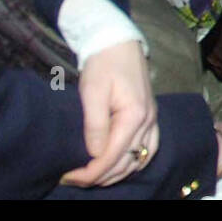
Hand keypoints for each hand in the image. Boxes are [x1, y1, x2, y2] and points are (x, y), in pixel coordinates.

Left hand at [60, 39, 157, 187]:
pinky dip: (134, 162)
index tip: (69, 176)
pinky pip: (148, 149)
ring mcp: (152, 119)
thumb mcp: (93, 91)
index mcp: (135, 115)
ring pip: (139, 160)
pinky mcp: (150, 116)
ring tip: (93, 177)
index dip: (91, 172)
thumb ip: (95, 125)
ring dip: (117, 173)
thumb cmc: (103, 64)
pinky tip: (119, 165)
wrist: (118, 42)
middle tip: (73, 178)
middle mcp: (148, 121)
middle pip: (127, 162)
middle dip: (100, 176)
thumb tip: (94, 154)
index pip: (113, 156)